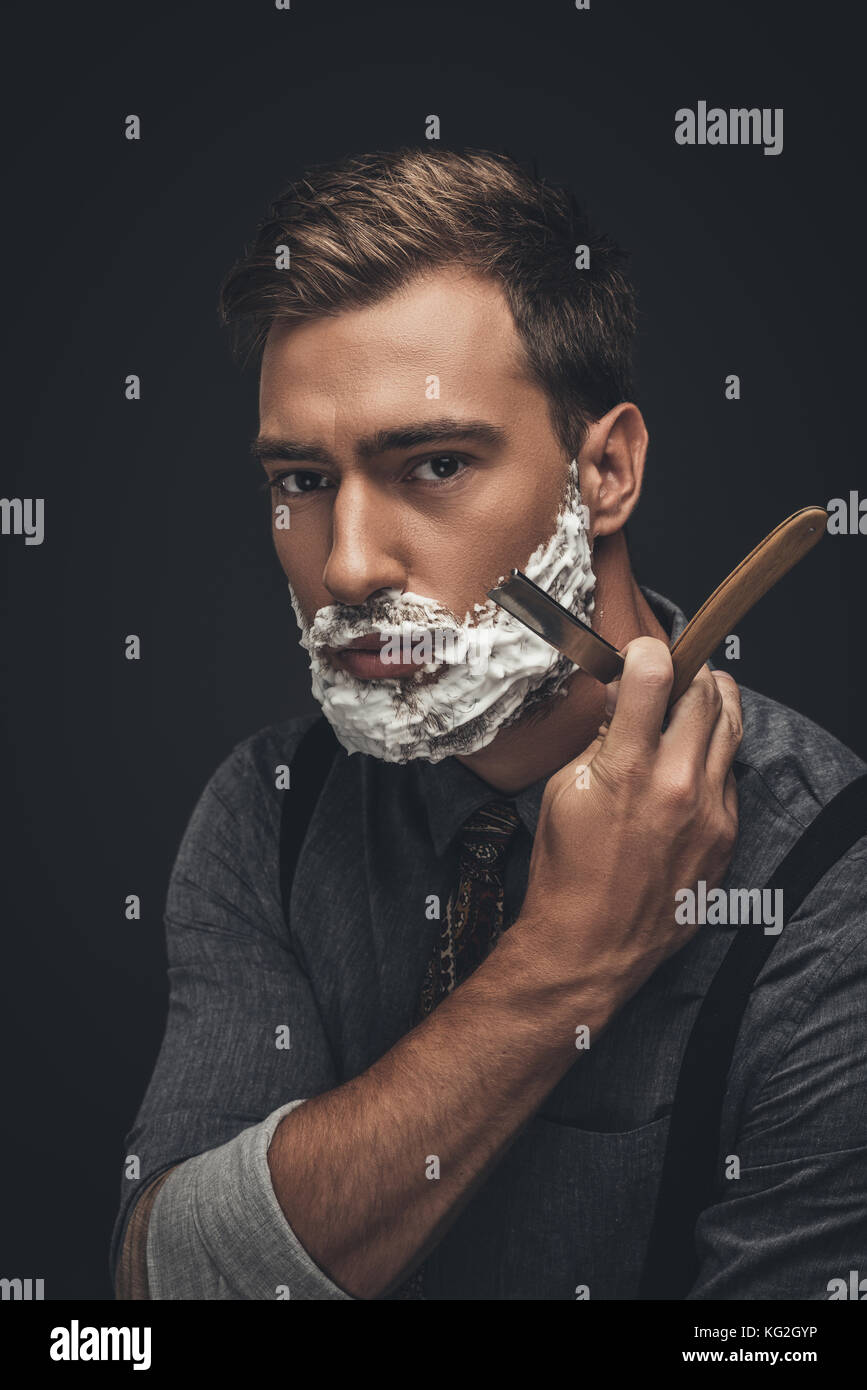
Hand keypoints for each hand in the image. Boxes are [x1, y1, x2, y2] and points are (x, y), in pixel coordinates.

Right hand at [516, 637, 741, 1011]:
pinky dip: (716, 756)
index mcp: (628, 768)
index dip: (648, 652)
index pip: (656, 674)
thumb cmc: (566, 871)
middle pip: (706, 693)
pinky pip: (732, 776)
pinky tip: (693, 761)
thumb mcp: (563, 790)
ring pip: (733, 728)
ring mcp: (712, 812)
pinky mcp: (727, 837)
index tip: (641, 655)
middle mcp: (679, 785)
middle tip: (673, 673)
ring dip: (715, 703)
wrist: (590, 944)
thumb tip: (621, 698)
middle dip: (689, 673)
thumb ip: (600, 738)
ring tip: (698, 696)